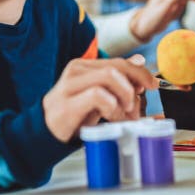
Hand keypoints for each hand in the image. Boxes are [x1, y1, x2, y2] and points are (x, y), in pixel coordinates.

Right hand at [42, 54, 157, 142]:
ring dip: (124, 96)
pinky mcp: (67, 103)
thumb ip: (116, 80)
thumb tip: (139, 61)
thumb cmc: (73, 115)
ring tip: (125, 114)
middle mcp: (76, 70)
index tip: (152, 85)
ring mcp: (69, 85)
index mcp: (84, 67)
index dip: (139, 72)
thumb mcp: (98, 96)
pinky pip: (98, 95)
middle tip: (137, 105)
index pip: (118, 62)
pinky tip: (112, 118)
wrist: (43, 134)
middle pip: (117, 67)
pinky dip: (112, 107)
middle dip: (134, 84)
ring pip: (109, 76)